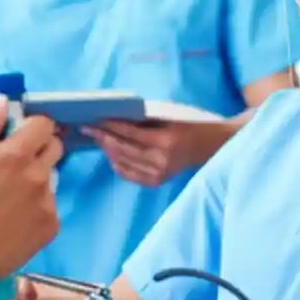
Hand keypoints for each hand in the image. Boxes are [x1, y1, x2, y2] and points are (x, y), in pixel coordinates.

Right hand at [0, 97, 63, 283]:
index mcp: (15, 156)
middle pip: (55, 147)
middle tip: (11, 167)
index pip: (44, 124)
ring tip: (5, 202)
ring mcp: (48, 203)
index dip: (31, 127)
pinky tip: (11, 222)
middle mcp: (39, 176)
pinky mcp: (52, 227)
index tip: (17, 137)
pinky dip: (35, 208)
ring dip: (34, 181)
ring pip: (50, 179)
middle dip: (37, 149)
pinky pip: (49, 206)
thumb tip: (2, 105)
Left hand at [84, 120, 232, 186]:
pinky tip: (110, 154)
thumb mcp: (169, 118)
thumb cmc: (190, 126)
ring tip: (96, 138)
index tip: (94, 119)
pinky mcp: (157, 182)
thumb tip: (115, 117)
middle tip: (87, 128)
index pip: (130, 133)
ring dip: (108, 149)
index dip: (110, 126)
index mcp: (165, 141)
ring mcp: (158, 174)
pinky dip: (117, 164)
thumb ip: (144, 120)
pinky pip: (130, 174)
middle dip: (103, 137)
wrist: (211, 147)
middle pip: (123, 149)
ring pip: (124, 162)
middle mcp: (160, 160)